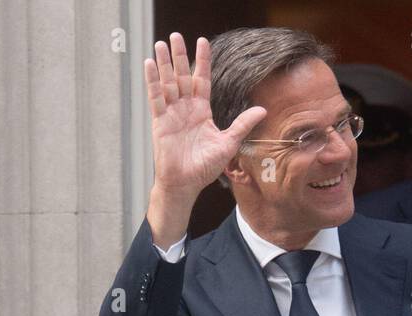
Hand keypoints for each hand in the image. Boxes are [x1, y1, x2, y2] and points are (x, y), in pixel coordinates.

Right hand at [144, 34, 266, 245]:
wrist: (186, 184)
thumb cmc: (205, 168)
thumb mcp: (229, 143)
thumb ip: (242, 124)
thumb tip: (262, 110)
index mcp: (202, 111)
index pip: (202, 80)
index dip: (202, 61)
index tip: (202, 41)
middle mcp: (185, 109)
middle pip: (182, 76)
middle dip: (180, 56)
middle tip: (176, 36)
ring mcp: (171, 114)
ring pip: (167, 83)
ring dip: (164, 63)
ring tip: (160, 44)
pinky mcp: (160, 122)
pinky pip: (156, 98)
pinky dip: (152, 81)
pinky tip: (149, 64)